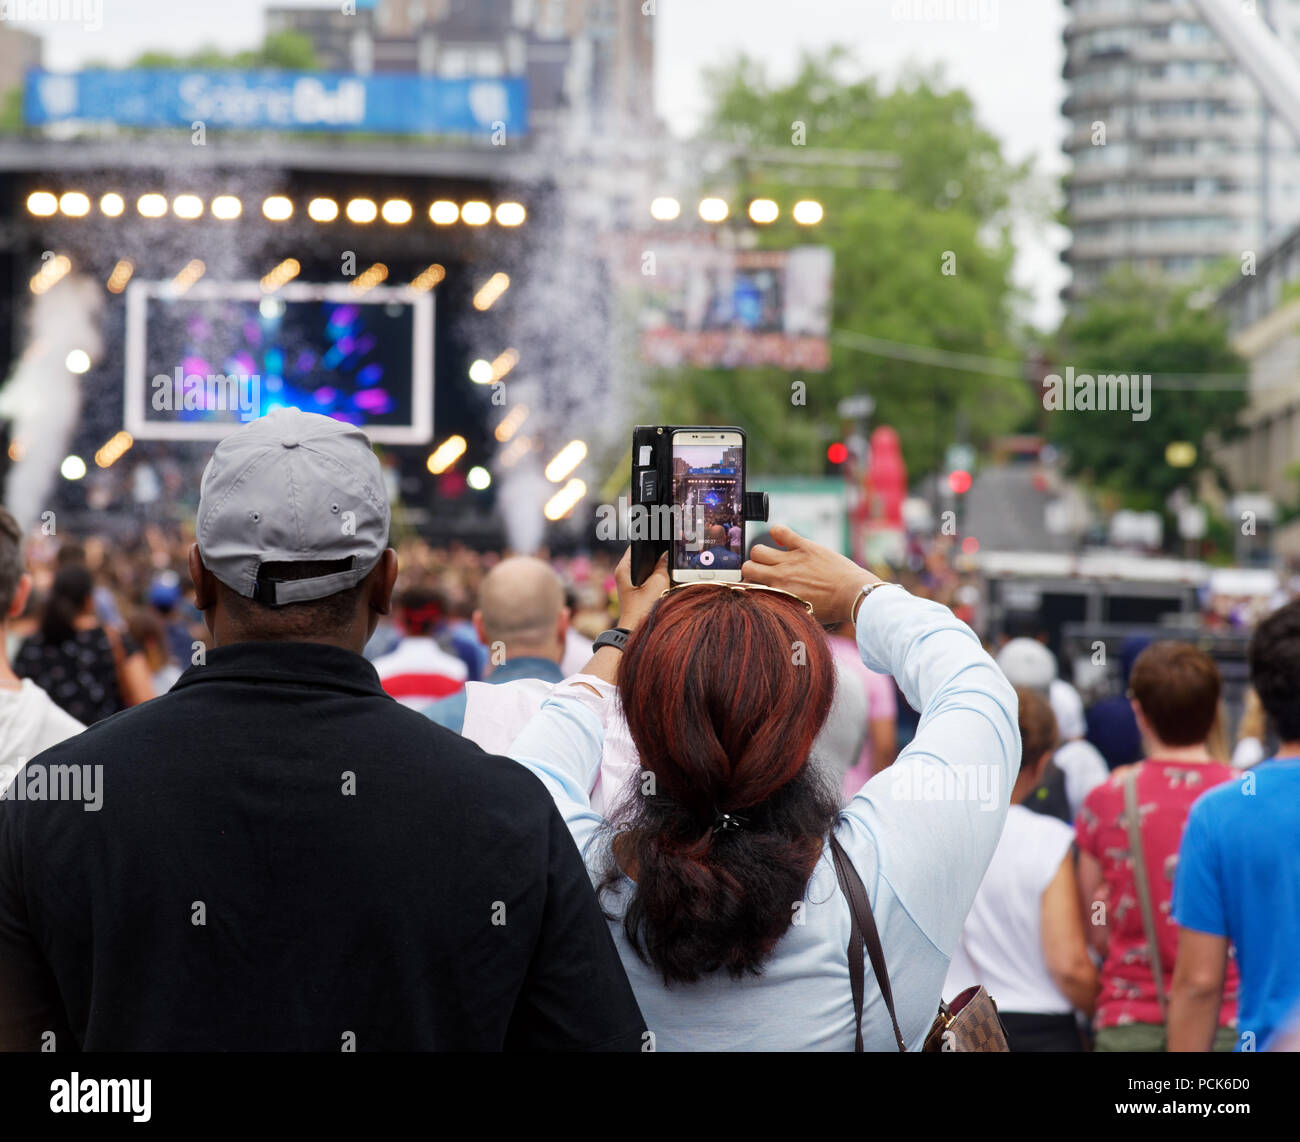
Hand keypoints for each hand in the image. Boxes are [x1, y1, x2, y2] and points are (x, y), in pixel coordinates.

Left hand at [614, 548, 668, 632]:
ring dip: (657, 569)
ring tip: (666, 570)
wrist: (637, 632)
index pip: (637, 545)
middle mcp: (624, 574)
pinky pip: (649, 579)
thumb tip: (666, 555)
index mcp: (623, 568)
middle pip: (643, 557)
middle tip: (668, 555)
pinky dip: (657, 579)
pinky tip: (665, 582)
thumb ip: (663, 566)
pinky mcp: (637, 592)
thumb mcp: (658, 584)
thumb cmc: (642, 610)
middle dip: (656, 556)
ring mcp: (630, 583)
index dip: (650, 542)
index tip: (662, 538)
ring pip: (648, 569)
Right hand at [743, 523, 881, 623]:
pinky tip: (781, 539)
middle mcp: (780, 575)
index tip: (757, 584)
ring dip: (762, 553)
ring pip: (758, 550)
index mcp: (778, 594)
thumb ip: (782, 604)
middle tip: (764, 571)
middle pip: (748, 565)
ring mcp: (791, 559)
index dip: (751, 584)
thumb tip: (770, 601)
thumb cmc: (831, 608)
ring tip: (773, 557)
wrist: (853, 595)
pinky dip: (777, 533)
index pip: (749, 585)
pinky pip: (780, 532)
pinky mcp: (805, 546)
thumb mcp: (801, 612)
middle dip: (753, 568)